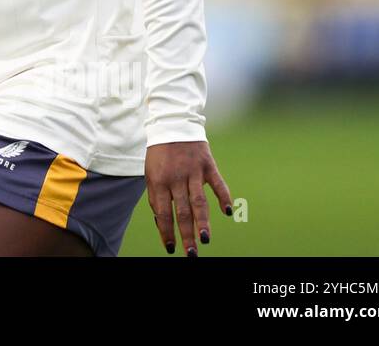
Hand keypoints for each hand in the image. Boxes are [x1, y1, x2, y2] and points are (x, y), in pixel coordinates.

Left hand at [145, 141, 231, 255]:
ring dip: (203, 222)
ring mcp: (193, 171)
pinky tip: (228, 212)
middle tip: (191, 253)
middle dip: (187, 234)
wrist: (172, 124)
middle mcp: (176, 177)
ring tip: (206, 240)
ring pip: (199, 201)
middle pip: (183, 211)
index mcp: (158, 181)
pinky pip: (218, 183)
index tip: (171, 248)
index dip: (166, 231)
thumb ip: (156, 197)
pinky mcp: (208, 164)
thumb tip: (162, 223)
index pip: (163, 212)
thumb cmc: (160, 155)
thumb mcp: (150, 174)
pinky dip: (224, 197)